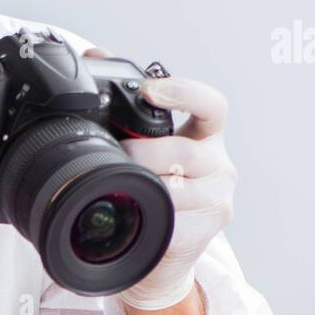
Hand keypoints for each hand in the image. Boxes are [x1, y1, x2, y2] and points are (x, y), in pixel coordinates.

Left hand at [84, 50, 235, 311]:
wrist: (156, 258)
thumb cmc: (151, 195)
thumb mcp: (144, 148)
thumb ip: (128, 109)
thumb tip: (96, 57)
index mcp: (206, 138)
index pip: (211, 105)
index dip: (184, 92)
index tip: (150, 90)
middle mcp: (218, 166)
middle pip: (185, 150)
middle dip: (144, 153)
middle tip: (117, 156)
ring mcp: (216, 200)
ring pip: (177, 186)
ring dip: (144, 185)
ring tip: (120, 188)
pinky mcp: (204, 232)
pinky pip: (171, 219)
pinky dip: (148, 216)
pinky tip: (135, 217)